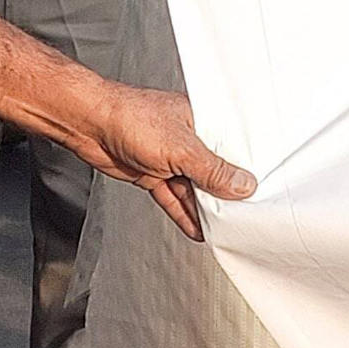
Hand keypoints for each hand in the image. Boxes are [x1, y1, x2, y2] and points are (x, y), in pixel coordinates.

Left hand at [62, 79, 254, 240]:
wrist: (90, 125)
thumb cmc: (132, 118)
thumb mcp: (182, 148)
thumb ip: (213, 170)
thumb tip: (242, 185)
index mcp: (202, 121)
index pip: (232, 151)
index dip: (244, 172)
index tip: (258, 195)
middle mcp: (188, 139)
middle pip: (213, 173)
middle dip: (224, 196)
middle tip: (241, 218)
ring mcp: (169, 158)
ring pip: (193, 189)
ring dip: (203, 210)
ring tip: (222, 230)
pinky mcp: (153, 173)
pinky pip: (173, 197)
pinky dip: (183, 213)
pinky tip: (197, 229)